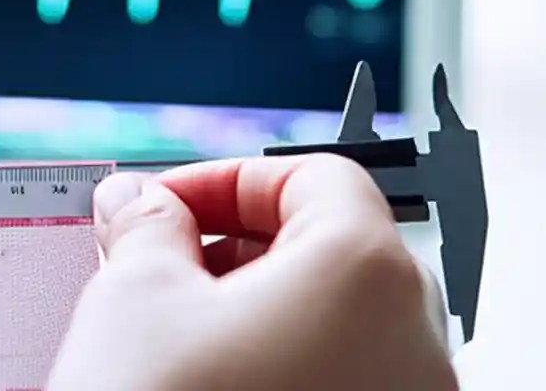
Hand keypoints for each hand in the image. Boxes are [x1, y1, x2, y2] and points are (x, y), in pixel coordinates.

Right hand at [46, 154, 456, 390]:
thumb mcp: (134, 297)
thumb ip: (145, 225)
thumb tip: (138, 204)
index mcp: (365, 274)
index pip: (311, 175)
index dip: (224, 178)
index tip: (161, 204)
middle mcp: (411, 344)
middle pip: (325, 250)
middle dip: (227, 246)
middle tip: (151, 263)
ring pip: (328, 325)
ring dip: (245, 310)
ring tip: (164, 334)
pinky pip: (330, 382)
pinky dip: (272, 368)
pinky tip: (197, 386)